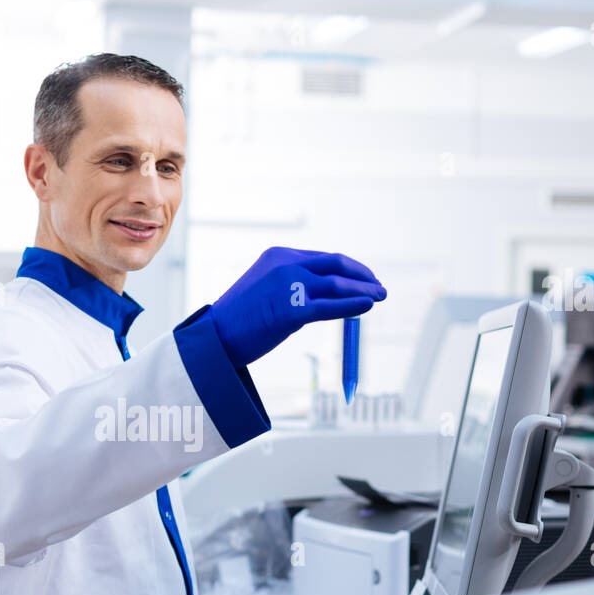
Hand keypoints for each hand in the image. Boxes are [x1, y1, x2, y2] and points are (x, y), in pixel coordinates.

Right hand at [209, 247, 385, 365]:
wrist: (213, 338)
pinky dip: (354, 305)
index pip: (323, 258)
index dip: (348, 268)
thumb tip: (324, 297)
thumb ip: (292, 285)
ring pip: (338, 284)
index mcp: (278, 256)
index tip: (363, 278)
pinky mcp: (292, 310)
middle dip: (361, 275)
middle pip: (336, 265)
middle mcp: (285, 265)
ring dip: (364, 290)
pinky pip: (331, 307)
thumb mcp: (265, 290)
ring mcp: (289, 286)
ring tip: (380, 296)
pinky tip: (367, 306)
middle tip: (379, 286)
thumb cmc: (238, 320)